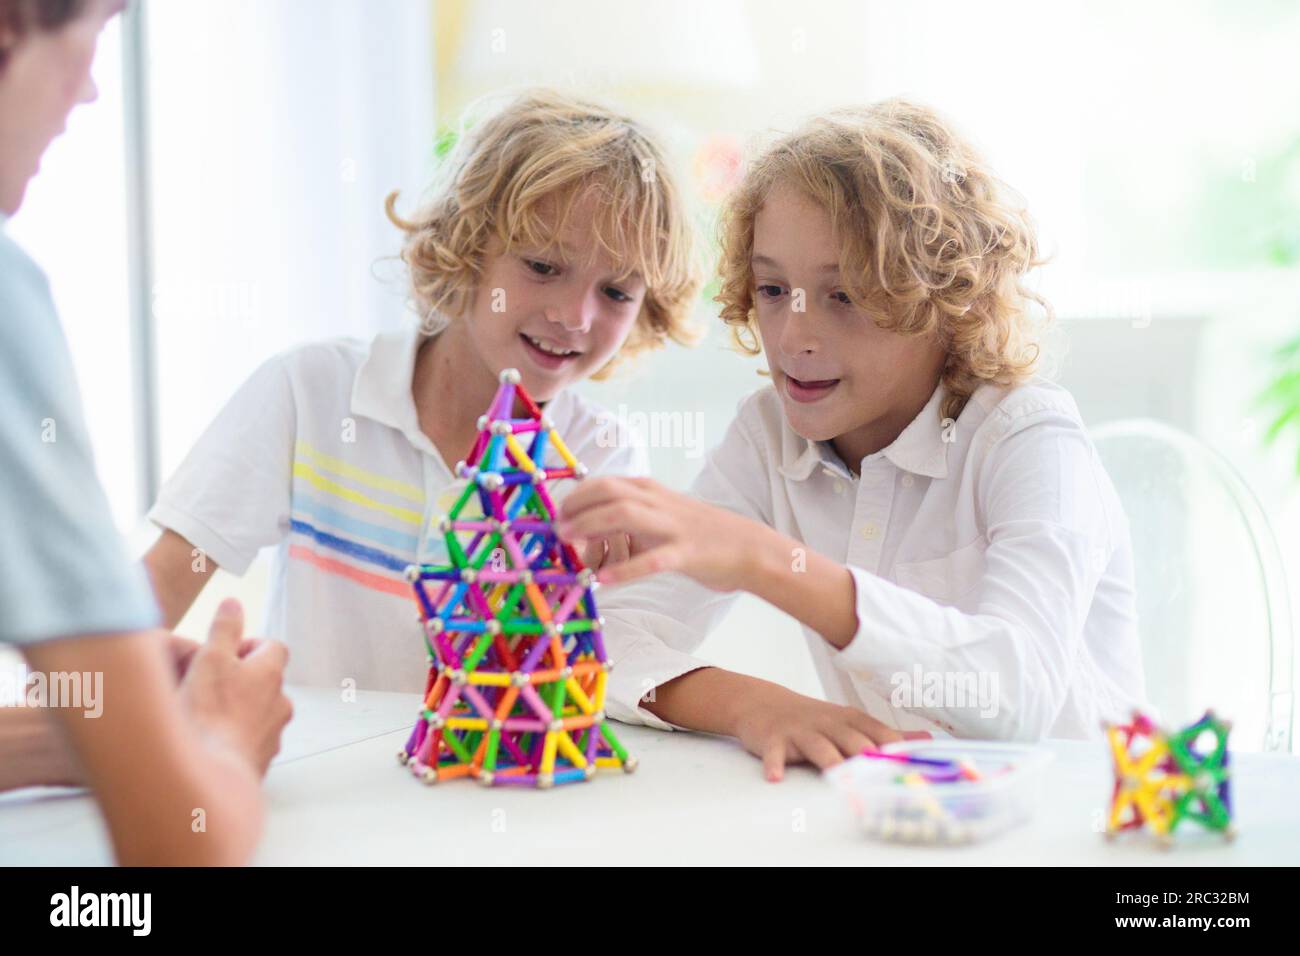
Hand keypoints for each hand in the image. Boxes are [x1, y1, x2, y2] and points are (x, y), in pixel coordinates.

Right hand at [178, 599, 292, 776]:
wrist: (210, 775)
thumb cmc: (209, 714)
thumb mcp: (211, 658)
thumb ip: (224, 628)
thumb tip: (234, 603)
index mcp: (271, 674)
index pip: (274, 647)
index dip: (250, 645)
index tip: (226, 653)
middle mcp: (280, 704)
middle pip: (266, 682)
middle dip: (241, 680)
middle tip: (209, 684)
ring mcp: (272, 736)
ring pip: (258, 714)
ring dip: (237, 711)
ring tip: (204, 716)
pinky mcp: (258, 763)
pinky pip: (248, 743)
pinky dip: (232, 739)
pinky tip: (207, 743)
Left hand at [558, 477, 758, 589]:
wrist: (746, 547)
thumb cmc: (698, 533)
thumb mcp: (660, 518)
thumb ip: (627, 521)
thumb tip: (588, 534)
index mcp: (651, 491)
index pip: (605, 483)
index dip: (576, 497)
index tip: (559, 515)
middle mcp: (658, 502)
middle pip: (609, 492)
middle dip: (577, 507)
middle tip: (557, 528)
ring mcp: (672, 527)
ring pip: (625, 515)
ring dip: (591, 526)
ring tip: (569, 543)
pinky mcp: (685, 554)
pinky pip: (651, 560)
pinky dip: (624, 570)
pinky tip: (603, 580)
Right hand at [731, 684, 924, 781]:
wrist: (764, 703)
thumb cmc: (813, 719)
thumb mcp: (849, 721)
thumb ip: (885, 734)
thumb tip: (926, 740)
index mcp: (851, 720)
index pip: (880, 734)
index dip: (897, 751)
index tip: (914, 768)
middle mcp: (829, 723)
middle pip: (853, 740)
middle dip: (867, 757)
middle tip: (881, 777)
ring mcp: (801, 731)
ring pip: (819, 746)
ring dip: (829, 760)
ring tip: (837, 777)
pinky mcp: (774, 739)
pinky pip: (775, 752)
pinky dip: (775, 763)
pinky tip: (775, 776)